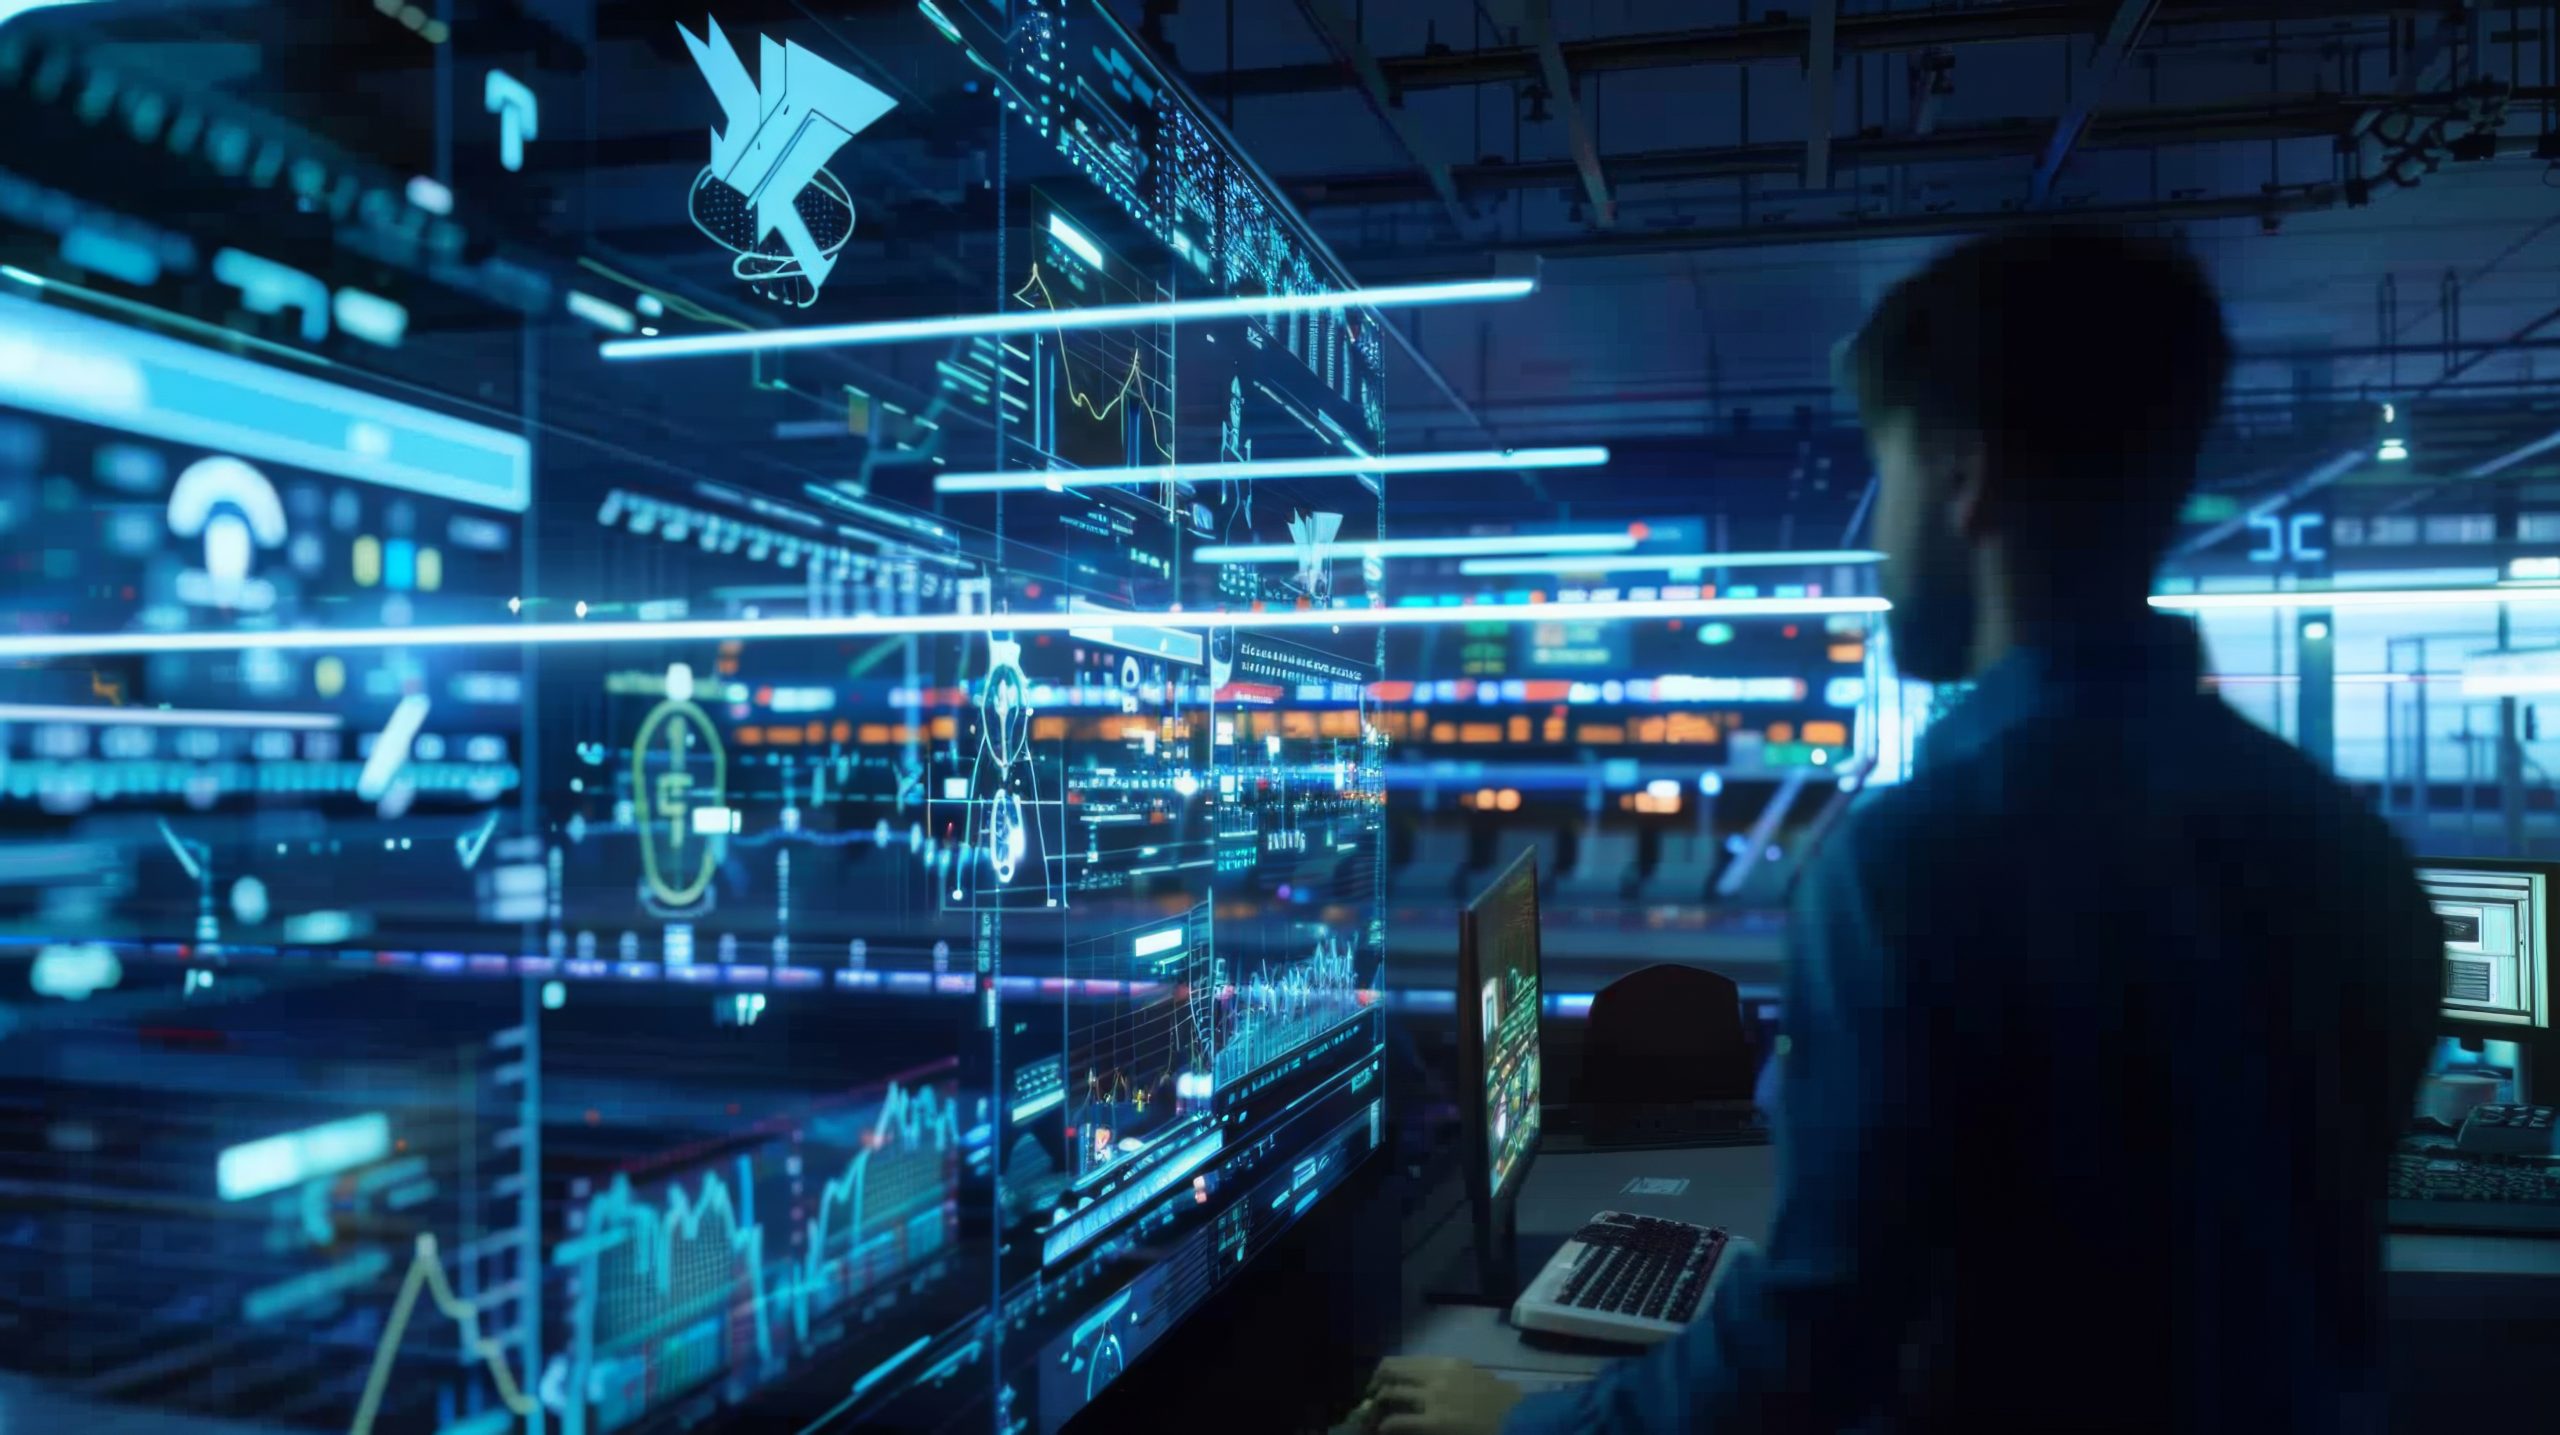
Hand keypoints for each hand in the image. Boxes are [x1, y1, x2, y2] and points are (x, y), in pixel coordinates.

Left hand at [1354, 1355, 1524, 1434]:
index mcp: (1445, 1364)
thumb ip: (1452, 1378)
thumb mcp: (1475, 1379)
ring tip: (1373, 1421)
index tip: (1378, 1386)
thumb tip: (1429, 1386)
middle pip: (1389, 1371)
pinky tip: (1385, 1432)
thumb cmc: (1501, 1403)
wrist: (1518, 1419)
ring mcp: (1433, 1397)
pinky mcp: (1434, 1422)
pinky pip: (1398, 1421)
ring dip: (1376, 1408)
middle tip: (1369, 1403)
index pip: (1401, 1362)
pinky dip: (1386, 1426)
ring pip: (1388, 1393)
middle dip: (1373, 1387)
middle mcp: (1435, 1374)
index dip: (1383, 1374)